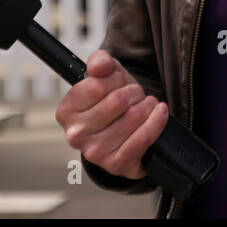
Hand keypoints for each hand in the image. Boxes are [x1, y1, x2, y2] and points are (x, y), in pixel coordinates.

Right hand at [56, 49, 168, 179]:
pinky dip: (156, 122)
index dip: (115, 79)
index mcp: (66, 111)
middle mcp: (76, 134)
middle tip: (136, 95)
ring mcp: (95, 152)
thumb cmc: (112, 100)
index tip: (120, 81)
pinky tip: (160, 113)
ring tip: (147, 105)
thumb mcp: (105, 75)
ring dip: (148, 106)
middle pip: (117, 101)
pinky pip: (143, 139)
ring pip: (133, 118)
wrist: (126, 132)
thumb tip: (99, 66)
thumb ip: (99, 62)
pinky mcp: (116, 164)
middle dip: (134, 92)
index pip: (97, 85)